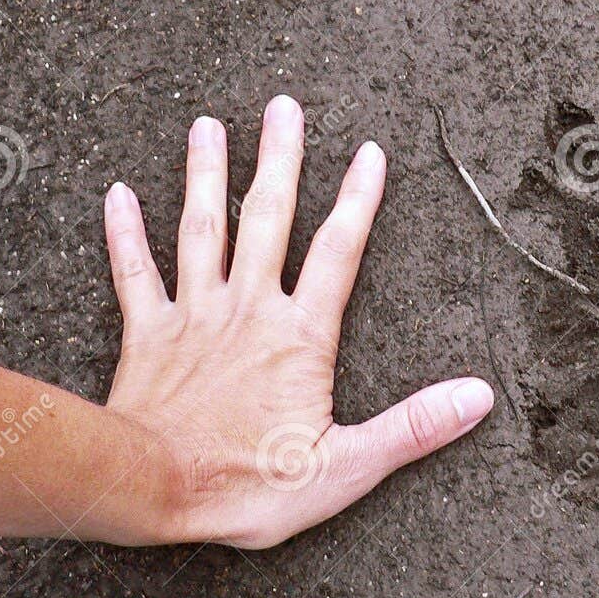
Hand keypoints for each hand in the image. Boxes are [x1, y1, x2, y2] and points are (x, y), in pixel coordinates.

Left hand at [101, 97, 494, 547]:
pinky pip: (135, 273)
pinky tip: (120, 193)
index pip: (338, 254)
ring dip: (206, 176)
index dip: (357, 202)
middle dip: (279, 161)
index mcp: (301, 338)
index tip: (369, 152)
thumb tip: (478, 396)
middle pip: (268, 221)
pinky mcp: (148, 336)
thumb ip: (413, 427)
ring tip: (209, 125)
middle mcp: (249, 311)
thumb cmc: (249, 485)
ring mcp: (194, 317)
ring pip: (202, 231)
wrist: (155, 491)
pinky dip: (126, 233)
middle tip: (284, 106)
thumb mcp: (347, 468)